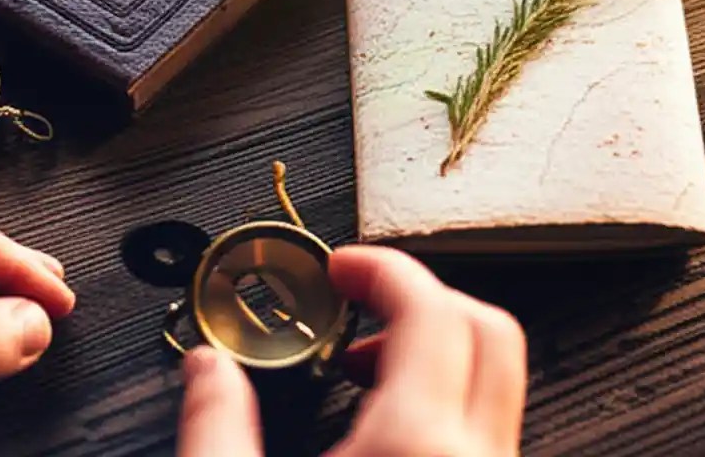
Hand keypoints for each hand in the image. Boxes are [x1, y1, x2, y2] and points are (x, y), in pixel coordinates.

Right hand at [176, 245, 526, 456]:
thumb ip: (216, 426)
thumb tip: (207, 371)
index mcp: (414, 446)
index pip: (430, 310)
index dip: (383, 268)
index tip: (341, 266)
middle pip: (485, 329)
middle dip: (421, 297)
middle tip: (357, 299)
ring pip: (497, 380)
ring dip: (436, 350)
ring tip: (360, 367)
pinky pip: (488, 426)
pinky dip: (445, 399)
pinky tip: (384, 426)